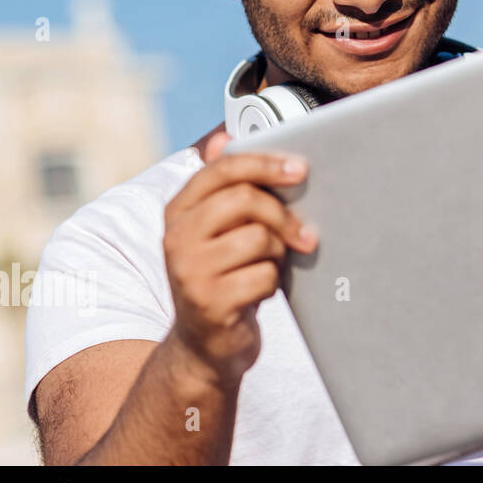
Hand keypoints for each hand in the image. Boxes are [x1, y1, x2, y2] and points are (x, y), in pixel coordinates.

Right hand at [163, 130, 315, 386]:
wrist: (206, 346)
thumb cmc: (225, 276)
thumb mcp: (220, 230)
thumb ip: (227, 188)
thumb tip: (223, 137)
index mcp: (178, 211)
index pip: (221, 170)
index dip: (264, 163)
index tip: (300, 168)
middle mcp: (176, 238)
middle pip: (245, 200)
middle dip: (283, 215)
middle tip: (306, 235)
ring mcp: (188, 272)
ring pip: (259, 238)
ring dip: (277, 254)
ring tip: (269, 268)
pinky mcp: (209, 303)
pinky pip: (263, 276)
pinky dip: (273, 284)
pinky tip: (260, 293)